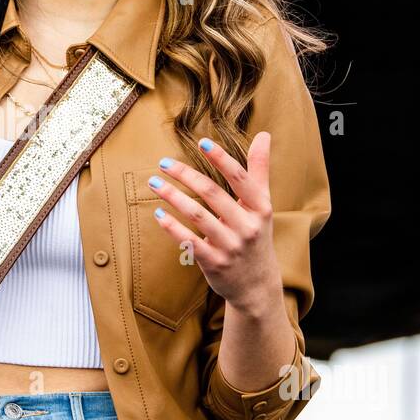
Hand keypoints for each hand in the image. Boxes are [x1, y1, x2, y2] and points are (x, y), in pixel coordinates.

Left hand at [148, 131, 283, 314]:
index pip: (240, 178)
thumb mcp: (263, 205)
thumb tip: (264, 134)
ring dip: (174, 197)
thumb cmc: (256, 236)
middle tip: (163, 163)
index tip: (202, 143)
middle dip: (186, 176)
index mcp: (260, 208)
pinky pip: (190, 242)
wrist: (257, 285)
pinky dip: (173, 228)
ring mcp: (230, 246)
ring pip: (198, 216)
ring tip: (155, 183)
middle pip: (213, 194)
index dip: (222, 159)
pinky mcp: (214, 263)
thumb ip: (259, 170)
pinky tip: (159, 214)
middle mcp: (247, 226)